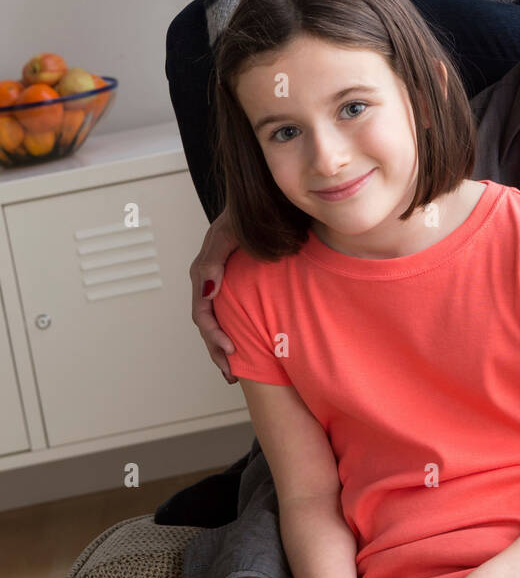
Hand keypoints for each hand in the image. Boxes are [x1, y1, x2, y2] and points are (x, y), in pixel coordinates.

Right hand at [190, 205, 240, 382]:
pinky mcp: (229, 285)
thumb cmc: (244, 215)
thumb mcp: (228, 233)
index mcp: (203, 270)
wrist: (258, 203)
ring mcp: (217, 284)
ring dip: (220, 349)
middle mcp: (207, 280)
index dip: (214, 335)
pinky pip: (225, 315)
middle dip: (216, 351)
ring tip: (232, 373)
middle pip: (206, 325)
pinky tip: (240, 349)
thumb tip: (207, 290)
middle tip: (232, 373)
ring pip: (214, 324)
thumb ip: (214, 259)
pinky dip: (228, 335)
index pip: (202, 312)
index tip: (231, 350)